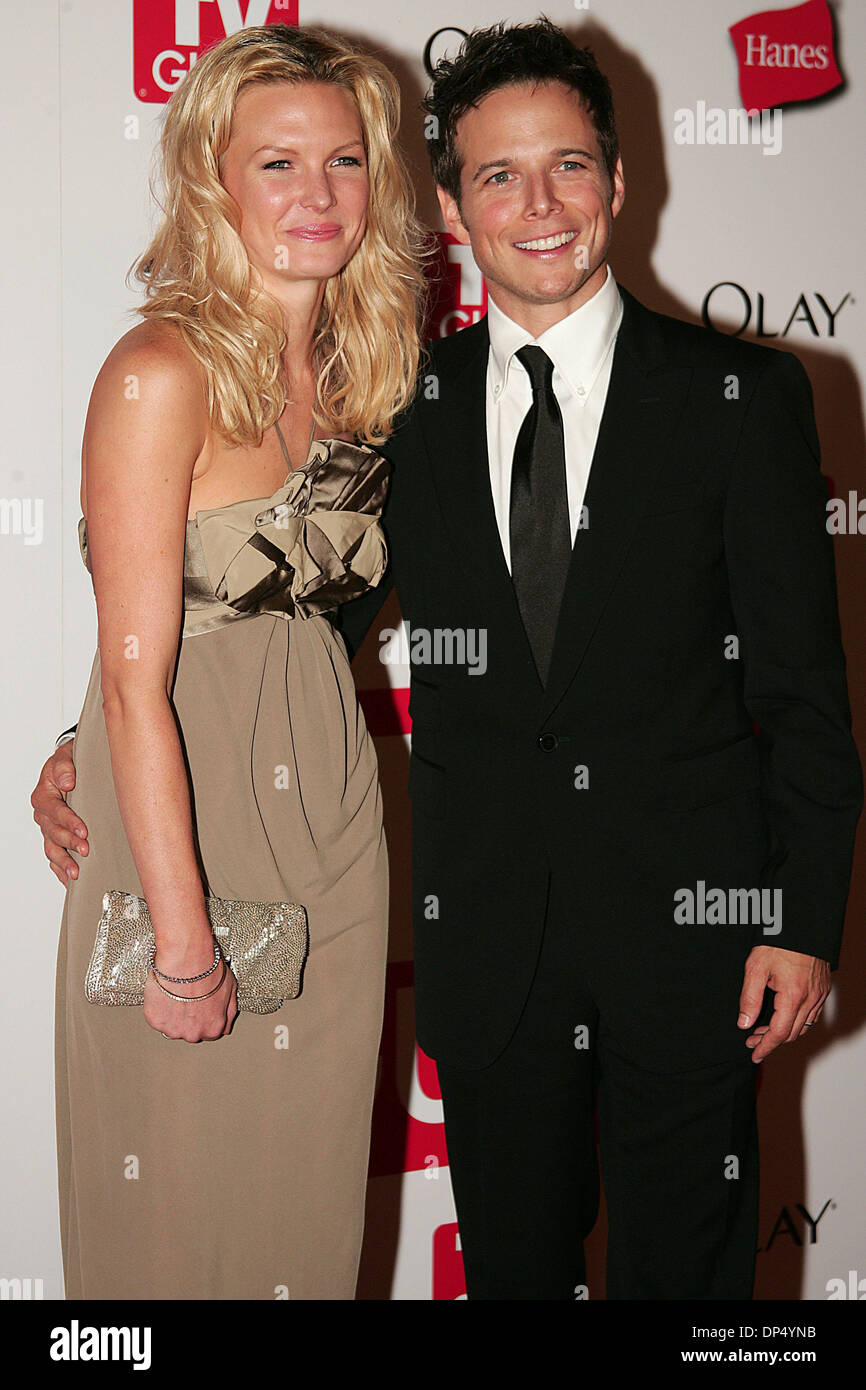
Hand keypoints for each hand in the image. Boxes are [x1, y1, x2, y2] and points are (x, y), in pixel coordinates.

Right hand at [31, 741, 88, 885]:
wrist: (71, 767)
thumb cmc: (70, 762)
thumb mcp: (67, 756)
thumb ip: (65, 766)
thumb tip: (67, 782)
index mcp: (44, 795)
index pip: (55, 811)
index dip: (69, 821)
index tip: (83, 830)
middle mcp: (44, 814)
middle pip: (53, 832)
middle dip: (70, 842)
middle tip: (86, 849)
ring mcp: (49, 828)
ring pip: (52, 848)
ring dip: (64, 861)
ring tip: (76, 872)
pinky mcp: (55, 837)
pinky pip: (54, 856)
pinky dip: (61, 869)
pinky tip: (70, 879)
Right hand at [144, 938, 238, 1041]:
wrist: (187, 958)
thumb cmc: (208, 969)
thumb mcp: (231, 989)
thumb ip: (229, 1012)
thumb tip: (226, 1024)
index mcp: (213, 1028)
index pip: (209, 1032)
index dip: (204, 1016)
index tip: (200, 1006)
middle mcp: (193, 1034)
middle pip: (190, 1031)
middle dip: (189, 1017)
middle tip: (187, 997)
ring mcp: (172, 1029)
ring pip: (171, 1026)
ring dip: (172, 1014)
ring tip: (176, 993)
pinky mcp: (155, 1020)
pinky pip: (156, 1017)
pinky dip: (158, 1008)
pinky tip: (165, 993)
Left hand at [738, 946, 830, 1062]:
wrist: (801, 923)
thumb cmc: (779, 941)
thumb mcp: (756, 967)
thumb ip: (749, 998)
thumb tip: (744, 1023)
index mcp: (793, 996)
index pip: (778, 1033)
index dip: (765, 1047)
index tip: (754, 1054)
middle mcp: (810, 999)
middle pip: (791, 1033)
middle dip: (770, 1041)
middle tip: (752, 1041)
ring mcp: (819, 994)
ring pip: (803, 1026)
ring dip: (784, 1033)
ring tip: (763, 1031)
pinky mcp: (823, 989)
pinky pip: (812, 1015)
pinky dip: (797, 1023)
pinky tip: (783, 1018)